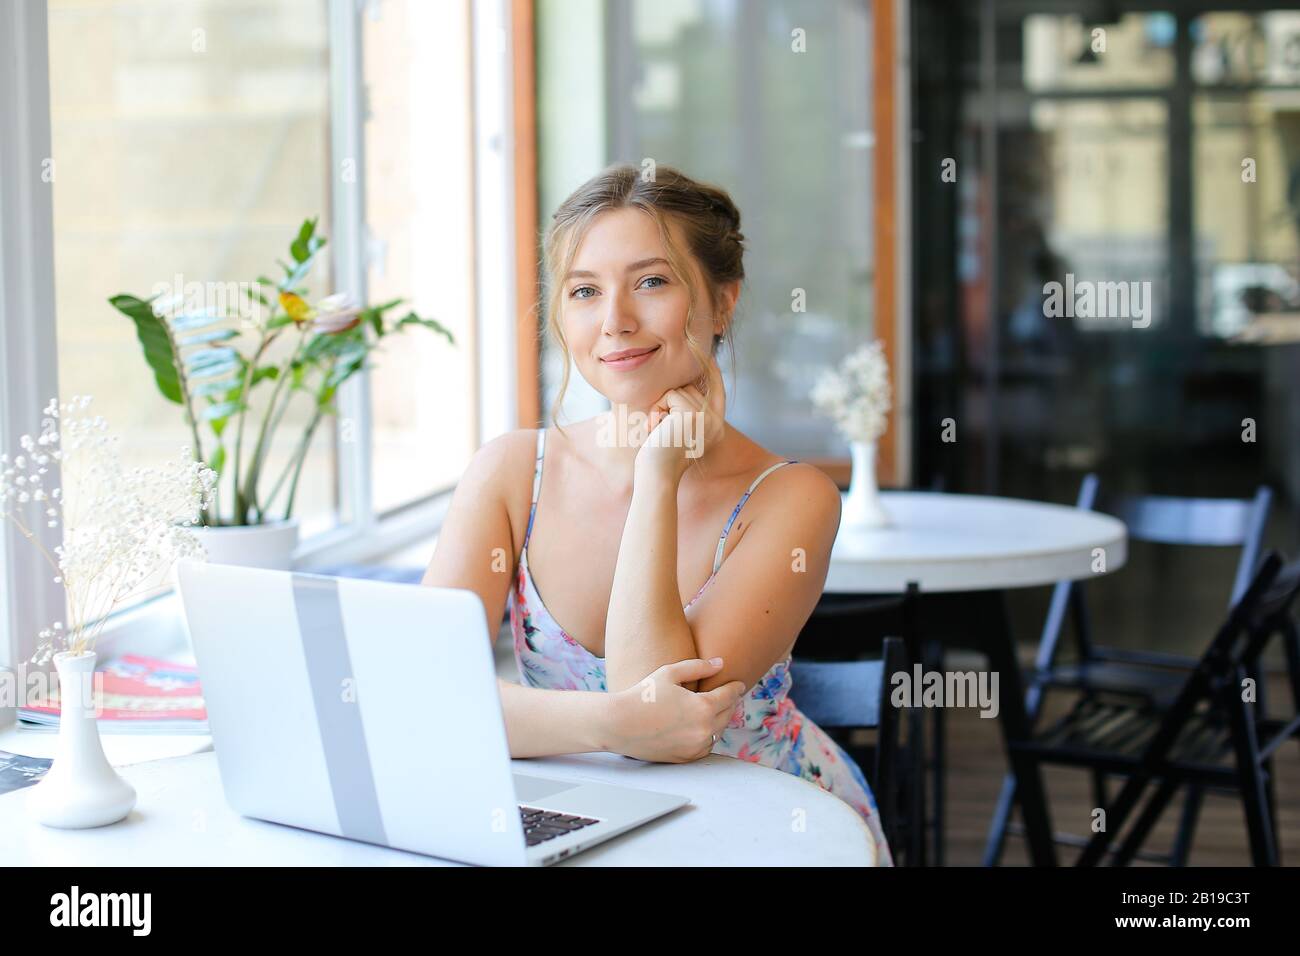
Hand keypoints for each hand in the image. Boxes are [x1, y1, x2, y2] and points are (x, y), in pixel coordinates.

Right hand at [605, 658, 745, 762]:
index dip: (736, 687)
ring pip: (719, 731)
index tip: (739, 684)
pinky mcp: (686, 758)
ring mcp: (696, 746)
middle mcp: (704, 730)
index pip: (730, 695)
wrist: (619, 725)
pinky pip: (705, 745)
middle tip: (730, 695)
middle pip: (728, 714)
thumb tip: (720, 663)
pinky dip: (707, 736)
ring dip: (720, 720)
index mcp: (703, 707)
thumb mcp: (669, 673)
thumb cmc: (642, 695)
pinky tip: (701, 726)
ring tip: (716, 709)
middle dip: (730, 703)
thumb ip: (698, 667)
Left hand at [634, 352, 726, 484]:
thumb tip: (687, 384)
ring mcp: (706, 418)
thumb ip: (689, 411)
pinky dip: (658, 409)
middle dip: (669, 402)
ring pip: (679, 390)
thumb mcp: (681, 431)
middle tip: (661, 427)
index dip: (714, 374)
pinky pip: (670, 396)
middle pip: (691, 388)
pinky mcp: (691, 415)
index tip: (709, 357)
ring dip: (661, 407)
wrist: (657, 473)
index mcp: (716, 427)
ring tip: (659, 429)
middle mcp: (716, 422)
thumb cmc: (662, 455)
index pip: (718, 392)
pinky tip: (656, 428)